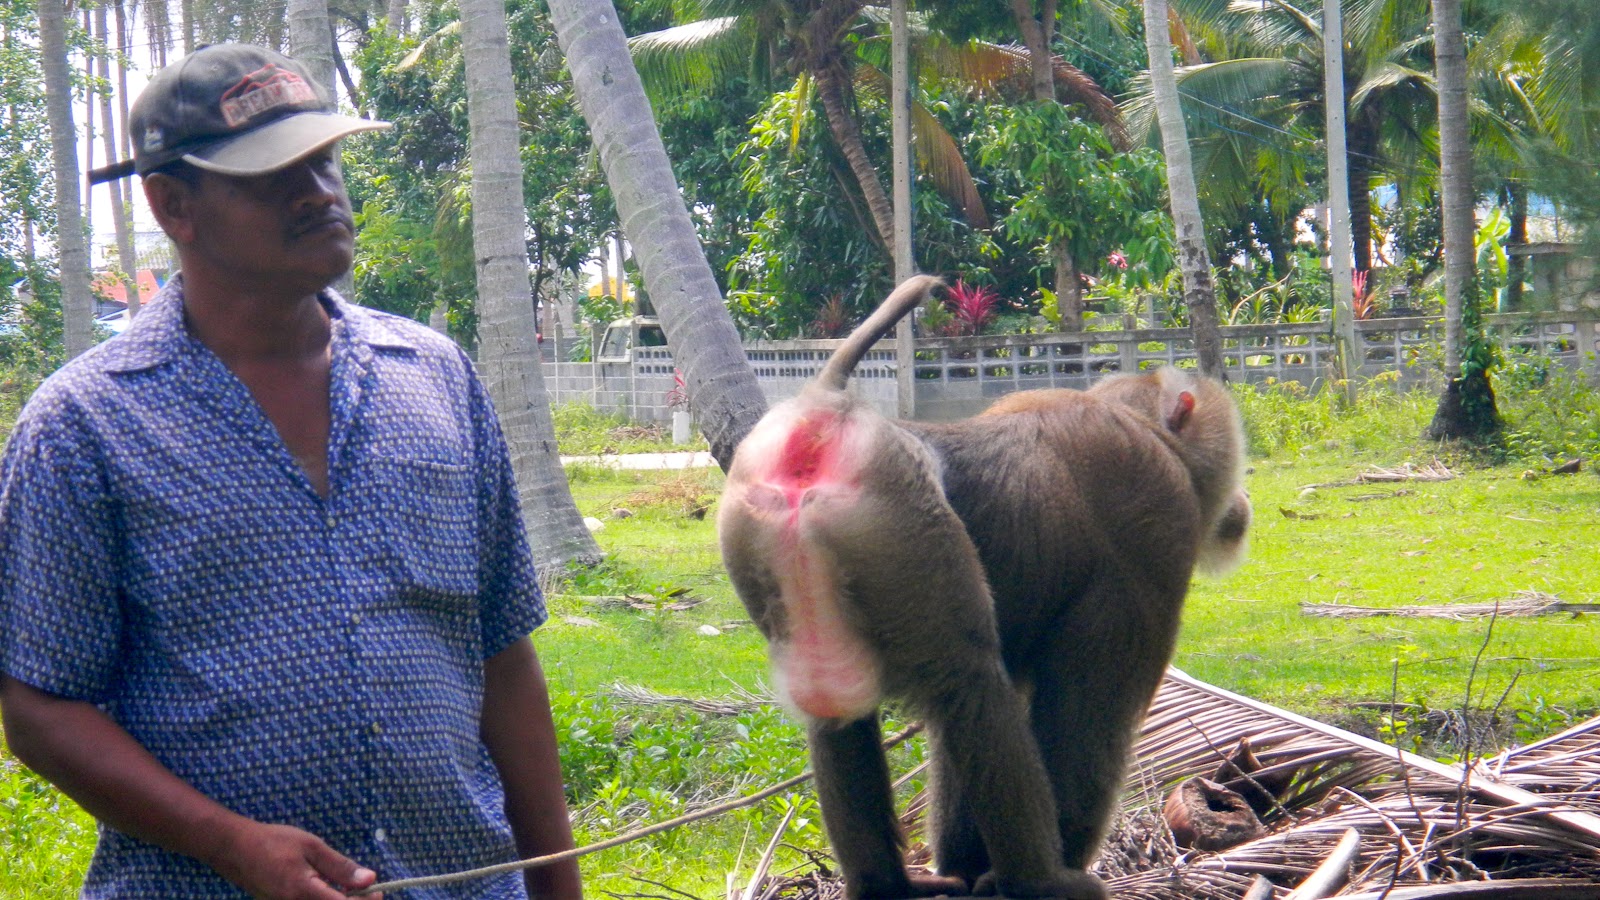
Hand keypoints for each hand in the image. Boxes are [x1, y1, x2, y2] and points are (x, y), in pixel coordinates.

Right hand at [204, 819, 380, 899]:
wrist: (233, 848)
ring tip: (350, 886)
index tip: (379, 892)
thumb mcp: (311, 847)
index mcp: (304, 892)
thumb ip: (340, 866)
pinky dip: (324, 899)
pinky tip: (327, 886)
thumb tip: (369, 878)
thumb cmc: (272, 842)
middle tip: (368, 890)